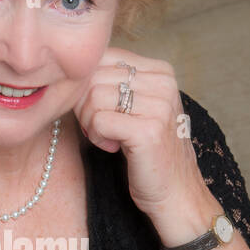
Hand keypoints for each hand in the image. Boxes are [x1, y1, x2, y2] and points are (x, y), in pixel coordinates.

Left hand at [73, 47, 217, 236]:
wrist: (175, 192)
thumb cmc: (149, 151)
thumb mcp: (138, 106)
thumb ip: (115, 82)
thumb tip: (74, 69)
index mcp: (161, 71)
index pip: (103, 57)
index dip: (88, 85)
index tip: (99, 111)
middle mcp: (164, 83)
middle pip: (95, 77)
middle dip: (84, 106)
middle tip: (98, 128)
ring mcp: (159, 106)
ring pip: (93, 97)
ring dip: (89, 123)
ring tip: (107, 138)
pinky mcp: (148, 130)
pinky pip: (99, 120)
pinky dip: (96, 137)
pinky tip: (111, 148)